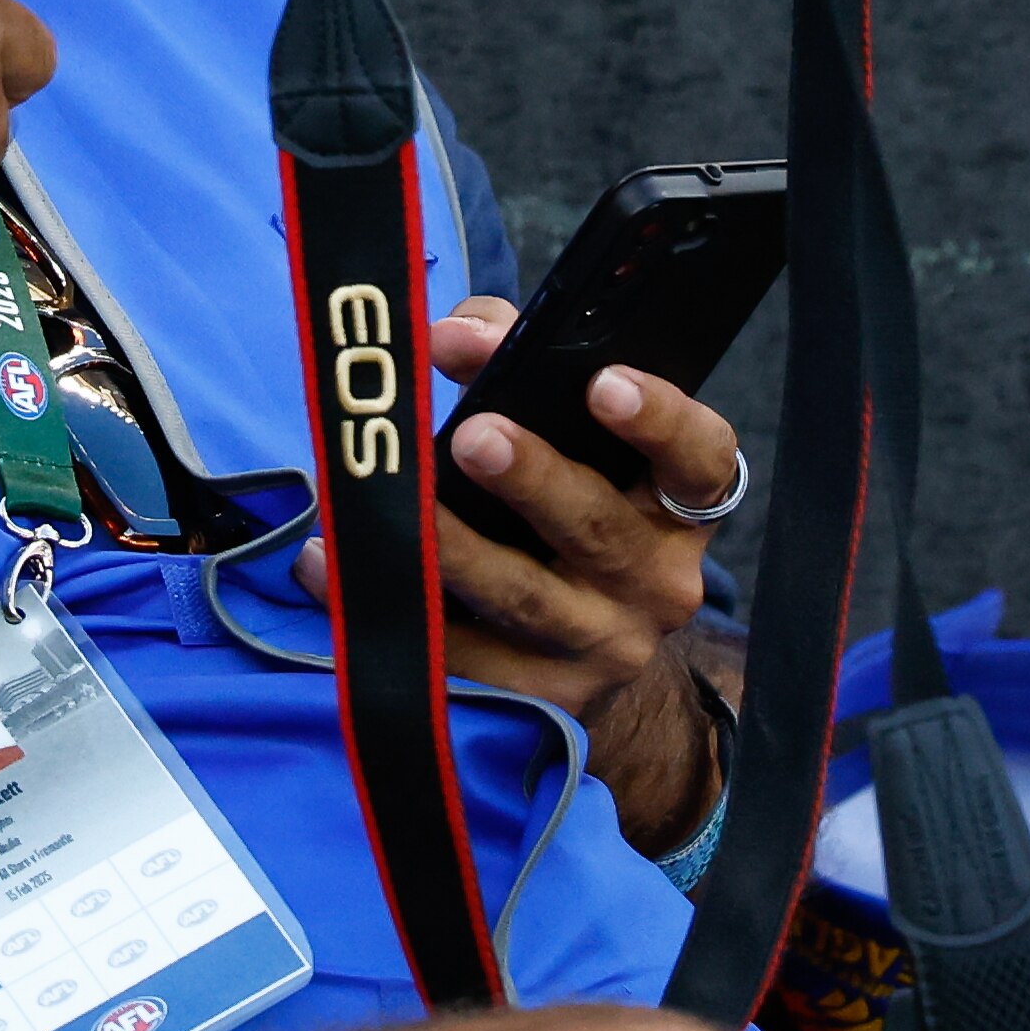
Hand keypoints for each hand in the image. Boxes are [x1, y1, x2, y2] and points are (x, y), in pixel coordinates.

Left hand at [298, 297, 733, 851]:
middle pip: (597, 527)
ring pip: (524, 596)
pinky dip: (396, 610)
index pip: (698, 457)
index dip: (658, 418)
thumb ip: (514, 357)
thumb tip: (453, 335)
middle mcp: (658, 579)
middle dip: (532, 478)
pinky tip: (330, 566)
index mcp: (677, 502)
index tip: (602, 382)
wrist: (591, 645)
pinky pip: (463, 657)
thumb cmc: (570, 502)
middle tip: (473, 435)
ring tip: (400, 506)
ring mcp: (604, 644)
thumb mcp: (570, 430)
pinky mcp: (544, 695)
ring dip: (454, 549)